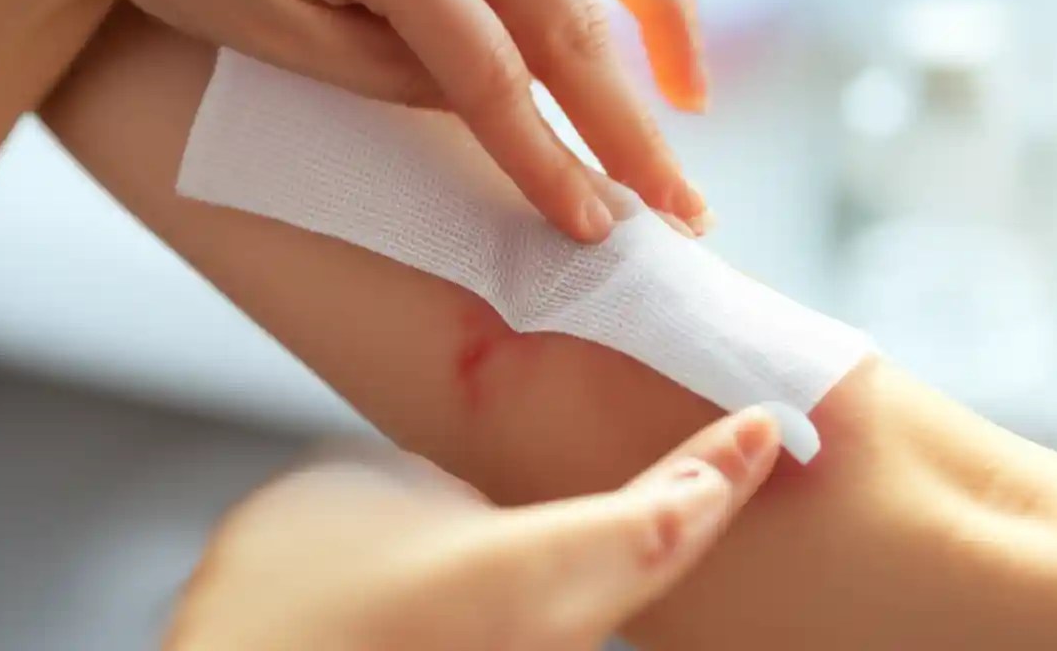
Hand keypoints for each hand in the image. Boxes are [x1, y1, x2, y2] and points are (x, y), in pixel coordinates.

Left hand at [71, 0, 708, 242]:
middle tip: (682, 205)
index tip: (595, 227)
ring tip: (692, 101)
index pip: (492, 76)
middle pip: (569, 21)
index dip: (549, 160)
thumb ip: (393, 70)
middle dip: (632, 123)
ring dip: (663, 21)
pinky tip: (643, 8)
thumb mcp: (275, 31)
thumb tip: (495, 100)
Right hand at [164, 410, 778, 649]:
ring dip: (659, 529)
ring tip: (691, 472)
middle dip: (708, 499)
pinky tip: (589, 531)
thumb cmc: (289, 606)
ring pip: (616, 590)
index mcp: (525, 571)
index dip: (719, 472)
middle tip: (755, 442)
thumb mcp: (354, 497)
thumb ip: (428, 486)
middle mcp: (546, 625)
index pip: (658, 520)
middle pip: (657, 562)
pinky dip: (601, 560)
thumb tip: (459, 500)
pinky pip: (568, 606)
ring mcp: (530, 647)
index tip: (766, 427)